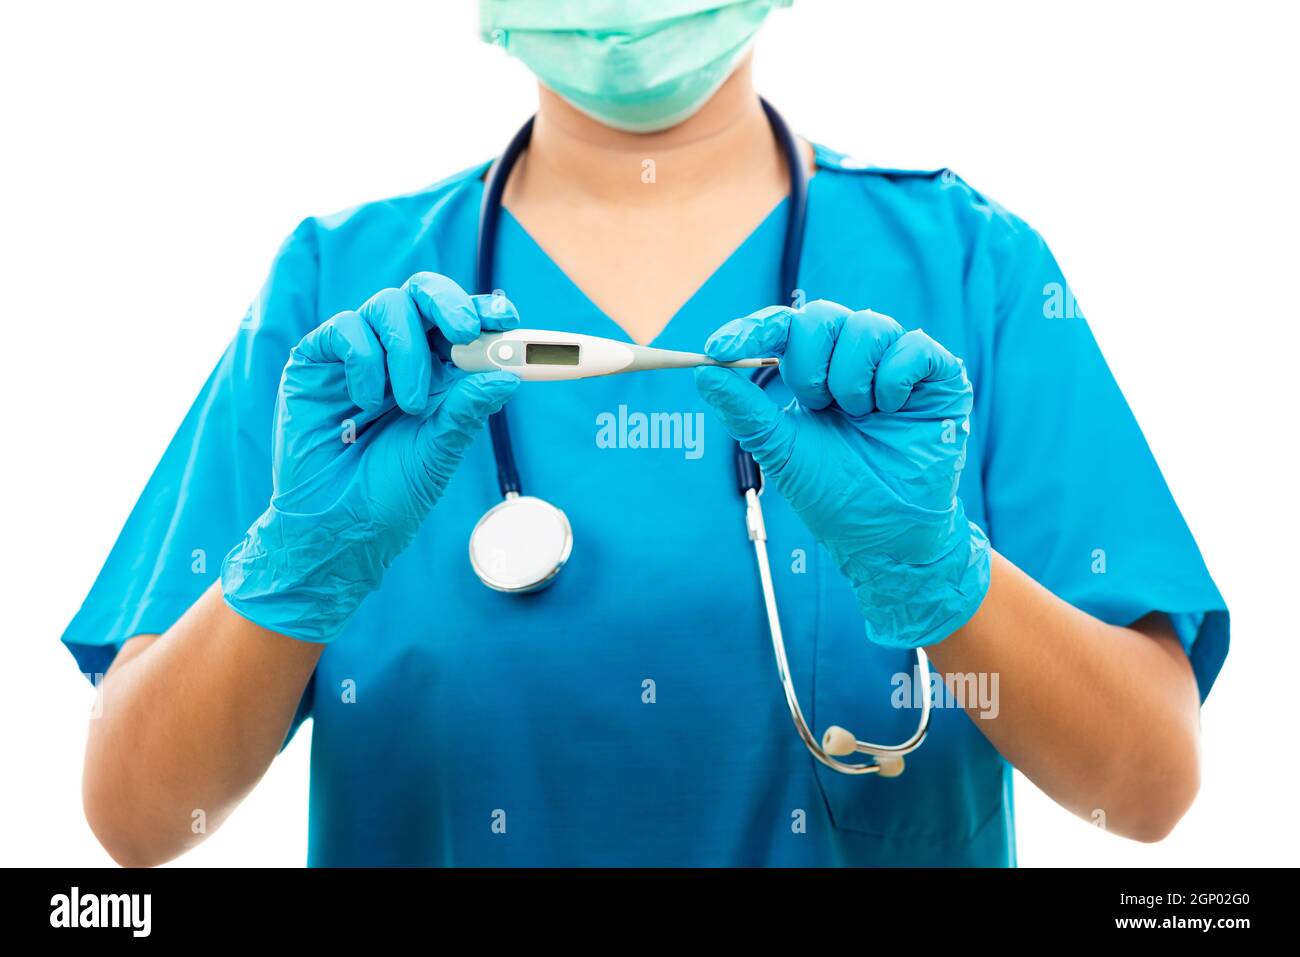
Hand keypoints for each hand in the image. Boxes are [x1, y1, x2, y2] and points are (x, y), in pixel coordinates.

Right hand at [222, 273, 518, 642]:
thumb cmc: (389, 494)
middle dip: (449, 303)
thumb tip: (509, 375)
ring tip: (410, 404)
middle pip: (423, 294)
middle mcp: (397, 356)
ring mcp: (356, 356)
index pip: (462, 323)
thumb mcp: (439, 452)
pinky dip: (364, 360)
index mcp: (435, 374)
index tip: (508, 318)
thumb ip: (468, 410)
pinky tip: (365, 403)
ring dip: (407, 353)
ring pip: (387, 306)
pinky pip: (344, 328)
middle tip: (465, 332)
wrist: (336, 527)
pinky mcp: (315, 362)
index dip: (485, 311)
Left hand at [695, 300, 990, 648]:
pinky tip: (892, 410)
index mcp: (816, 371)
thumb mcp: (781, 451)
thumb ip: (745, 411)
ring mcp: (897, 364)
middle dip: (810, 363)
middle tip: (817, 405)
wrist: (887, 537)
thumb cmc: (837, 495)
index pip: (783, 328)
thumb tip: (703, 371)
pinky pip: (914, 346)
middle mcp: (855, 359)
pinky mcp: (939, 376)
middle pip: (822, 315)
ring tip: (860, 417)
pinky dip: (894, 380)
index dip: (751, 330)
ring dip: (852, 380)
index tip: (719, 348)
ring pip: (868, 325)